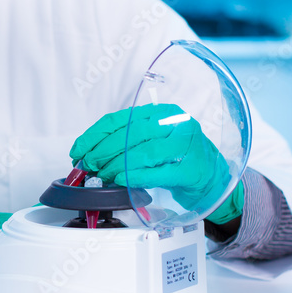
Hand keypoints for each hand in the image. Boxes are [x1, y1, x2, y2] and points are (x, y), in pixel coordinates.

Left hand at [69, 103, 242, 223]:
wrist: (213, 177)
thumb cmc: (178, 157)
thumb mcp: (154, 140)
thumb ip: (127, 142)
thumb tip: (90, 154)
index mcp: (162, 112)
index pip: (121, 118)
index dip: (95, 135)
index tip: (79, 150)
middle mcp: (176, 123)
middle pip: (130, 134)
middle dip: (103, 151)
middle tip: (88, 165)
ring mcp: (186, 145)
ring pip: (143, 152)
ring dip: (117, 165)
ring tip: (103, 175)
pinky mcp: (191, 169)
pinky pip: (157, 172)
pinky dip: (135, 177)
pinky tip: (122, 180)